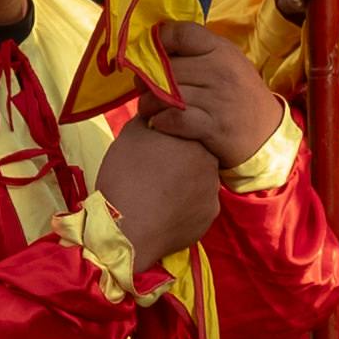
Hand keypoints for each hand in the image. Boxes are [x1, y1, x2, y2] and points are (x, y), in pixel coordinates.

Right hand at [96, 118, 221, 269]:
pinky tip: (163, 211)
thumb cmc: (125, 177)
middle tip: (153, 171)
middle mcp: (212, 165)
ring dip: (183, 184)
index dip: (169, 139)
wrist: (126, 229)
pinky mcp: (208, 218)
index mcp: (195, 140)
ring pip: (198, 183)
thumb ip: (148, 117)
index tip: (153, 148)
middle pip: (196, 157)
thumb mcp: (130, 135)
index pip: (187, 132)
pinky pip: (197, 207)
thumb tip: (154, 109)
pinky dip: (183, 207)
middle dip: (179, 161)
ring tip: (156, 193)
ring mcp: (213, 194)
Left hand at [155, 24, 283, 166]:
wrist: (266, 132)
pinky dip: (160, 121)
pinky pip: (174, 119)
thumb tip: (156, 40)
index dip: (158, 41)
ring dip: (148, 103)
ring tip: (148, 107)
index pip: (183, 33)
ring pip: (165, 94)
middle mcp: (221, 71)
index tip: (149, 53)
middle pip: (167, 67)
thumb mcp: (227, 63)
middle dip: (146, 79)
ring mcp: (218, 99)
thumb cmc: (238, 94)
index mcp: (222, 50)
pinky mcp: (214, 127)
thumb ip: (198, 51)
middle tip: (142, 87)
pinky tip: (159, 122)